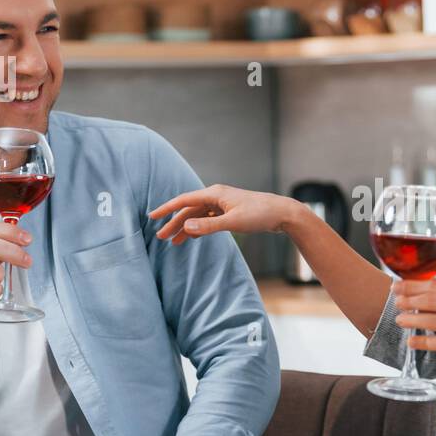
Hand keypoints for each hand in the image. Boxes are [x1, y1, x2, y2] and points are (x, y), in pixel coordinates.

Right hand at [149, 185, 298, 244]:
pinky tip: (192, 236)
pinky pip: (208, 219)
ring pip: (198, 216)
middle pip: (189, 210)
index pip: (184, 200)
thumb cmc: (260, 215)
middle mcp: (216, 196)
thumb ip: (208, 225)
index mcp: (214, 194)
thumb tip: (185, 226)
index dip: (167, 209)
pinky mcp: (230, 212)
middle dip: (174, 223)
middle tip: (161, 237)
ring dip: (186, 228)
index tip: (152, 216)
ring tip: (173, 241)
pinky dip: (199, 228)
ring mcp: (223, 204)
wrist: (282, 213)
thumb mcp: (232, 222)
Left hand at [392, 279, 435, 378]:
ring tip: (399, 320)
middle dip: (409, 300)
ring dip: (412, 320)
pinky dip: (421, 342)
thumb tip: (415, 292)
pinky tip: (411, 342)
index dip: (412, 285)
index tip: (396, 286)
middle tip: (396, 303)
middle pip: (433, 300)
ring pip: (433, 321)